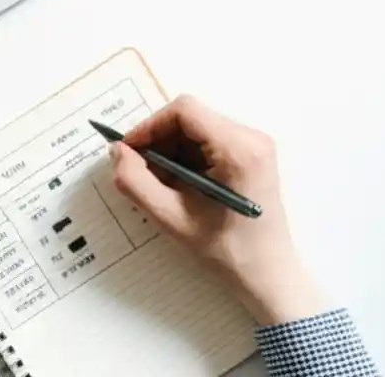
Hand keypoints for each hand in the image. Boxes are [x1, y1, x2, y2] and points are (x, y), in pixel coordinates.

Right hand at [110, 95, 329, 324]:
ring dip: (172, 149)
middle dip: (160, 140)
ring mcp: (255, 144)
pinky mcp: (253, 154)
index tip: (129, 150)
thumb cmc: (224, 251)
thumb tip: (117, 150)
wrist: (266, 273)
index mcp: (238, 149)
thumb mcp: (171, 218)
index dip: (150, 125)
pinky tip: (181, 184)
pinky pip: (210, 140)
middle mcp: (252, 137)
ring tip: (161, 183)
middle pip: (191, 118)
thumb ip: (136, 182)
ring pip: (198, 128)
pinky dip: (188, 156)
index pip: (184, 111)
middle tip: (140, 171)